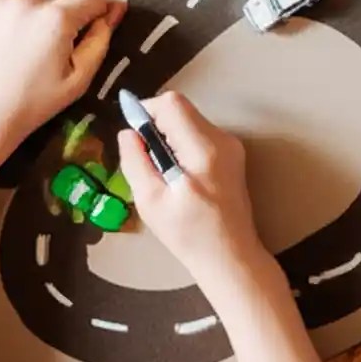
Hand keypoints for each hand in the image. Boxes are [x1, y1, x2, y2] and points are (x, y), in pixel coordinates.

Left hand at [0, 0, 125, 161]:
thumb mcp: (79, 78)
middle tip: (60, 47)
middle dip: (70, 15)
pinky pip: (15, 2)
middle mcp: (30, 0)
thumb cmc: (35, 103)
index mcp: (56, 18)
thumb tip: (115, 10)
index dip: (101, 9)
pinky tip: (14, 41)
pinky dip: (21, 15)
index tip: (97, 26)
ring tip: (34, 46)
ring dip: (44, 14)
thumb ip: (100, 40)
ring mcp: (3, 0)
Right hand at [118, 92, 266, 280]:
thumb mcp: (151, 201)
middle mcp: (222, 139)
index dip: (146, 112)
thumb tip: (127, 133)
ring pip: (190, 120)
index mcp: (203, 149)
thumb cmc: (189, 235)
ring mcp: (231, 146)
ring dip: (169, 136)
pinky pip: (199, 135)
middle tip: (146, 159)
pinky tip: (178, 176)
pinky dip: (182, 145)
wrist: (231, 257)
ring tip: (162, 172)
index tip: (133, 136)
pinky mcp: (233, 155)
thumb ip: (135, 161)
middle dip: (156, 126)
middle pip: (181, 109)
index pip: (171, 104)